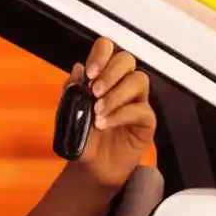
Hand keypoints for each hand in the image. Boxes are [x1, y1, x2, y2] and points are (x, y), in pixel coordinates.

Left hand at [61, 37, 156, 188]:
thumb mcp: (69, 113)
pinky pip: (141, 109)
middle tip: (94, 91)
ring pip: (138, 80)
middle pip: (127, 59)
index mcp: (103, 76)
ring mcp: (137, 101)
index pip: (108, 49)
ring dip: (115, 94)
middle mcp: (122, 84)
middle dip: (109, 73)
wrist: (91, 166)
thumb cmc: (82, 136)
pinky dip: (121, 114)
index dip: (101, 54)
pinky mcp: (146, 120)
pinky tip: (105, 124)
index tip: (89, 72)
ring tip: (98, 111)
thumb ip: (71, 91)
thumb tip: (78, 69)